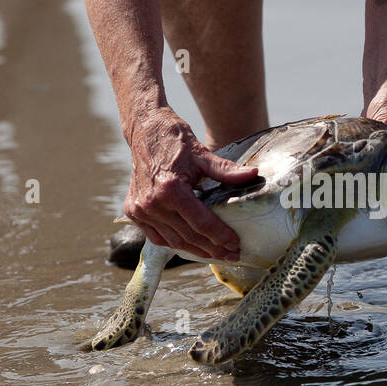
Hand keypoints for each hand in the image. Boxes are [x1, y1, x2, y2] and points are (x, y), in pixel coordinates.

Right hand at [124, 106, 257, 258]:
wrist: (145, 130)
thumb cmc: (174, 141)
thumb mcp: (202, 155)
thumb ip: (226, 170)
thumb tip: (253, 174)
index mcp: (170, 189)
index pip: (201, 223)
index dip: (220, 237)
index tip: (236, 245)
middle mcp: (152, 203)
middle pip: (188, 236)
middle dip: (212, 249)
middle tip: (231, 255)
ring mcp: (140, 210)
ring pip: (173, 241)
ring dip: (195, 250)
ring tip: (215, 254)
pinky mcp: (133, 211)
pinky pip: (157, 236)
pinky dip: (175, 243)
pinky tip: (192, 246)